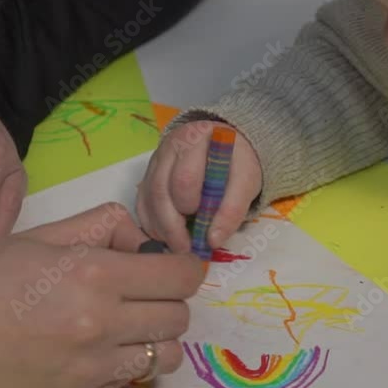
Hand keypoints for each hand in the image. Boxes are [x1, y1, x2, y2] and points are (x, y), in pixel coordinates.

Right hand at [0, 203, 205, 387]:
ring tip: (120, 330)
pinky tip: (84, 354)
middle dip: (167, 303)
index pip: (182, 277)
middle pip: (178, 319)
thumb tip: (143, 243)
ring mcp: (90, 371)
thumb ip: (100, 229)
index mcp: (94, 274)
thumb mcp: (39, 235)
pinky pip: (124, 384)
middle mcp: (101, 326)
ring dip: (151, 340)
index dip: (183, 269)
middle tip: (139, 297)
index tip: (170, 269)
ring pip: (162, 358)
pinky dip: (117, 368)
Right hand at [136, 121, 261, 252]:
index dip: (190, 207)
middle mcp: (169, 147)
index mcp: (195, 139)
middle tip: (187, 248)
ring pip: (148, 199)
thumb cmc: (235, 163)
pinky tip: (166, 236)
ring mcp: (155, 162)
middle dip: (173, 224)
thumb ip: (233, 208)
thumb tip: (213, 241)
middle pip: (160, 191)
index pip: (184, 178)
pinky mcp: (148, 176)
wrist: (224, 146)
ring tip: (178, 246)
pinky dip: (151, 224)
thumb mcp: (246, 180)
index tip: (202, 229)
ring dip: (161, 228)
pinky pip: (141, 203)